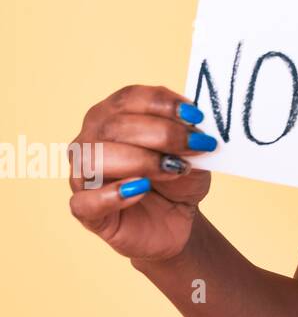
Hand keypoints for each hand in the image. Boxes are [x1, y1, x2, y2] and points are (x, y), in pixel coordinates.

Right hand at [67, 84, 215, 261]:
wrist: (177, 218)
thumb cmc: (177, 175)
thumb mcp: (192, 149)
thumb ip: (190, 132)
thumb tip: (195, 122)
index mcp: (113, 115)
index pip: (128, 98)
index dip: (162, 103)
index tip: (195, 116)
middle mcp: (90, 140)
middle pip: (114, 126)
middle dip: (162, 134)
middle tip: (196, 144)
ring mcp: (82, 175)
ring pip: (96, 159)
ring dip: (143, 161)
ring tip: (176, 168)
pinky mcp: (85, 211)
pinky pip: (85, 201)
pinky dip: (114, 195)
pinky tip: (141, 190)